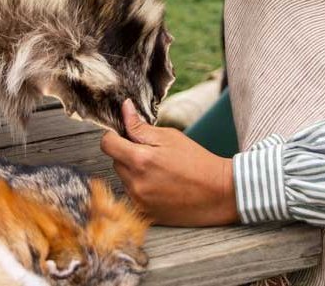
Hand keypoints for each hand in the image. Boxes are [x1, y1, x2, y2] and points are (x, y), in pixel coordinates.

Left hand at [101, 100, 238, 226]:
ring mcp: (139, 201)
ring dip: (133, 171)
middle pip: (115, 162)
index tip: (124, 134)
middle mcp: (135, 183)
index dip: (114, 135)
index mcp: (140, 160)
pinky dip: (141, 188)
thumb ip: (141, 127)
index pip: (107, 144)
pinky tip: (160, 185)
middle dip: (127, 153)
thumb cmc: (196, 160)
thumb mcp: (170, 136)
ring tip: (159, 169)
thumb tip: (125, 110)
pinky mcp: (145, 214)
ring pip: (123, 179)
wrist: (217, 193)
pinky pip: (132, 195)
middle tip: (151, 151)